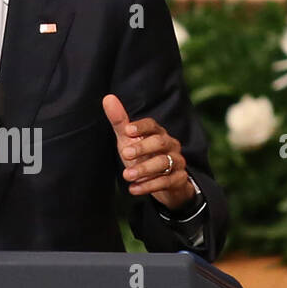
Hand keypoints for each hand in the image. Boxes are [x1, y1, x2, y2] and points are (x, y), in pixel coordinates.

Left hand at [102, 93, 196, 210]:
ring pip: (164, 162)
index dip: (141, 127)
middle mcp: (170, 145)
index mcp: (158, 133)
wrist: (164, 183)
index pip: (152, 125)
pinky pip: (166, 181)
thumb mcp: (129, 140)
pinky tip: (134, 189)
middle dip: (142, 147)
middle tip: (125, 153)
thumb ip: (120, 122)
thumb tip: (108, 98)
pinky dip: (150, 186)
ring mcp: (177, 162)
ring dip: (144, 169)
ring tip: (127, 175)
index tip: (127, 131)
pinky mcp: (179, 179)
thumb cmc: (144, 156)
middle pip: (160, 142)